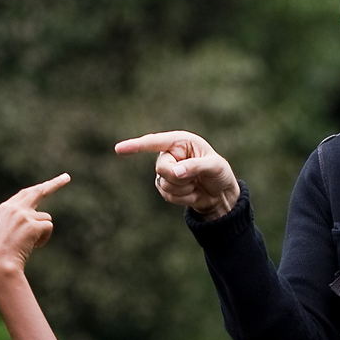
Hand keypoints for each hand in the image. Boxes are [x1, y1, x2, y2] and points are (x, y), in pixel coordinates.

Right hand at [0, 175, 68, 291]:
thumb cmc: (1, 254)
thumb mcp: (7, 233)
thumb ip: (20, 222)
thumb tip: (41, 221)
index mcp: (5, 208)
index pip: (25, 194)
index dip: (38, 189)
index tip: (48, 183)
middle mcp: (15, 207)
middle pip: (39, 191)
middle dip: (54, 184)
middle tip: (67, 177)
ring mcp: (23, 215)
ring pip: (46, 218)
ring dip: (43, 231)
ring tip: (30, 243)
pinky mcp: (32, 224)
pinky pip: (48, 227)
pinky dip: (45, 238)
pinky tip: (34, 246)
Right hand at [114, 130, 240, 220]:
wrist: (220, 195)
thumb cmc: (219, 174)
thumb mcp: (215, 167)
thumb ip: (195, 167)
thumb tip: (175, 172)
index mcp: (181, 142)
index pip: (155, 142)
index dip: (136, 145)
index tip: (119, 149)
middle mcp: (170, 154)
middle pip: (161, 168)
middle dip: (178, 177)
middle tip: (195, 179)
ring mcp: (166, 171)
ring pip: (164, 183)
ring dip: (183, 189)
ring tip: (195, 185)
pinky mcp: (165, 186)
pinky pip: (166, 194)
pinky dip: (182, 198)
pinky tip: (192, 193)